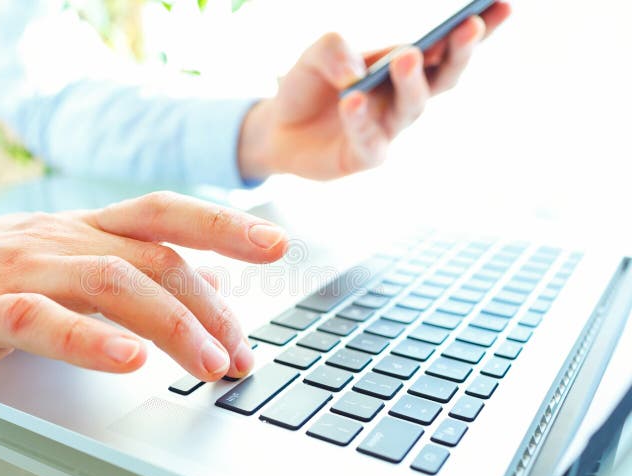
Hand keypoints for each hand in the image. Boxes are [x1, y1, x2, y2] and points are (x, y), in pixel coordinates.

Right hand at [0, 192, 288, 380]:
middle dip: (210, 309)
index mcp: (87, 229)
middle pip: (154, 261)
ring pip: (110, 285)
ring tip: (209, 366)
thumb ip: (138, 265)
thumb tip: (212, 279)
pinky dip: (88, 340)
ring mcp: (25, 270)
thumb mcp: (71, 256)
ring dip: (170, 326)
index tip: (277, 244)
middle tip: (244, 354)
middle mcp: (65, 240)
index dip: (223, 225)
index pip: (166, 215)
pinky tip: (127, 360)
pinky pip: (42, 320)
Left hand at [238, 2, 511, 178]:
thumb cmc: (309, 84)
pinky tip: (352, 100)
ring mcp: (388, 127)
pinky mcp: (365, 155)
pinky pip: (369, 138)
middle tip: (469, 27)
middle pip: (443, 76)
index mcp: (403, 64)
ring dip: (411, 81)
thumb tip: (355, 73)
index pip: (445, 45)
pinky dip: (361, 119)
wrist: (278, 127)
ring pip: (412, 106)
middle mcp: (404, 96)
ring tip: (405, 56)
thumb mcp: (316, 53)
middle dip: (460, 52)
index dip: (478, 27)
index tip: (502, 4)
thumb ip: (334, 48)